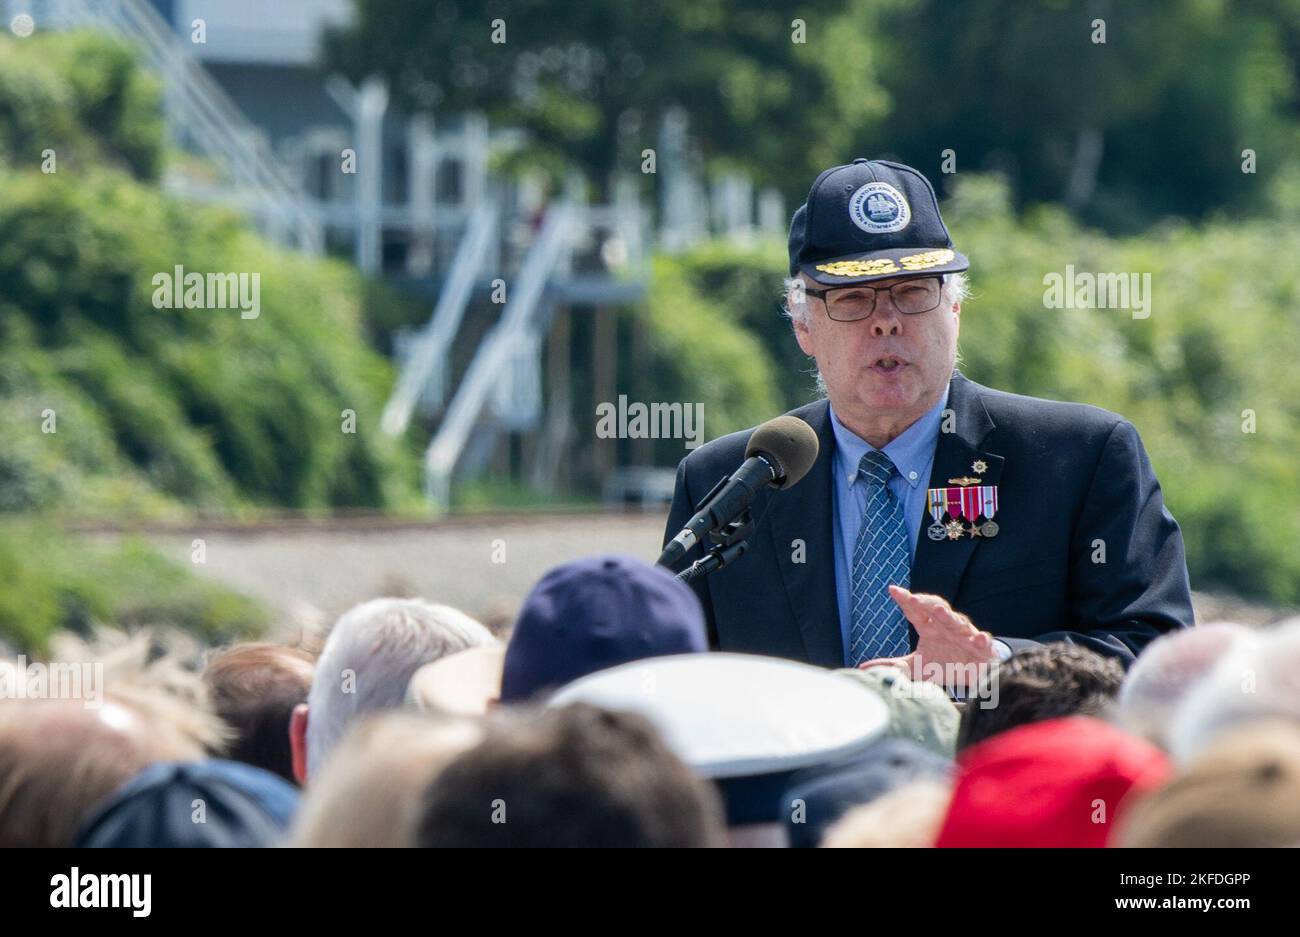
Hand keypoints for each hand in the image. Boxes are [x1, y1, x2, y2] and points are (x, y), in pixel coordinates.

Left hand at [857, 585, 997, 690]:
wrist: (974, 675)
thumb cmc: (945, 665)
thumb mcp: (917, 667)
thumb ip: (894, 666)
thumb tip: (864, 668)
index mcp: (930, 628)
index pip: (916, 611)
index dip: (905, 600)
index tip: (893, 590)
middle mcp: (947, 627)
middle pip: (936, 609)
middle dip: (926, 603)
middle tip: (914, 600)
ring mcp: (965, 635)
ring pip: (957, 622)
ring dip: (949, 616)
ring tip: (939, 611)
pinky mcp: (982, 647)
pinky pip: (982, 641)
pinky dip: (981, 640)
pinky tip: (980, 638)